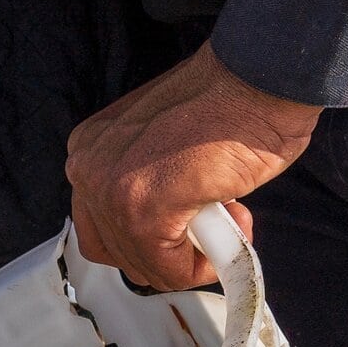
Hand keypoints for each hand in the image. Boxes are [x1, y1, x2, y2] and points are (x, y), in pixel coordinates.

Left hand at [66, 43, 320, 290]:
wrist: (259, 78)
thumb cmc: (230, 105)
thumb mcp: (165, 146)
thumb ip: (150, 182)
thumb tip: (163, 231)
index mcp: (91, 150)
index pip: (100, 226)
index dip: (148, 240)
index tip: (188, 228)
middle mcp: (88, 168)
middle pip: (116, 250)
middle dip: (170, 252)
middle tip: (214, 226)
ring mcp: (110, 190)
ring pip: (142, 264)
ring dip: (190, 258)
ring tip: (228, 221)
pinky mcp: (141, 209)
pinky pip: (167, 268)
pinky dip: (201, 267)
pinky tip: (232, 230)